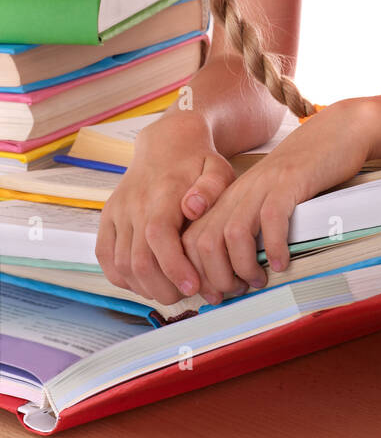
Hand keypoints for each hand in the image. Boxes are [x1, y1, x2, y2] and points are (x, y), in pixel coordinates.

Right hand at [95, 111, 238, 306]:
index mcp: (163, 192)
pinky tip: (144, 282)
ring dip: (144, 287)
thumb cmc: (199, 162)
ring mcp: (117, 211)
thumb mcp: (217, 168)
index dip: (174, 267)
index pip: (159, 236)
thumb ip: (211, 188)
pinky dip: (122, 277)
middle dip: (163, 287)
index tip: (193, 286)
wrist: (166, 143)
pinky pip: (105, 256)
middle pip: (138, 259)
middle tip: (186, 294)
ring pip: (121, 263)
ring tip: (169, 291)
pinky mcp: (106, 218)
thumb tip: (193, 207)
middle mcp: (134, 203)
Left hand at [180, 98, 376, 304]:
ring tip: (260, 280)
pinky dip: (272, 247)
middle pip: (204, 242)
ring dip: (243, 267)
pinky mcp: (290, 181)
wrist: (337, 132)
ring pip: (232, 234)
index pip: (192, 241)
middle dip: (218, 277)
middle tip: (240, 291)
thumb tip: (240, 274)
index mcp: (230, 198)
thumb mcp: (268, 199)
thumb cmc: (306, 174)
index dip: (199, 275)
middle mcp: (240, 191)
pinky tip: (281, 262)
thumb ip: (252, 226)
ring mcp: (264, 185)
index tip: (217, 295)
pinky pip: (271, 219)